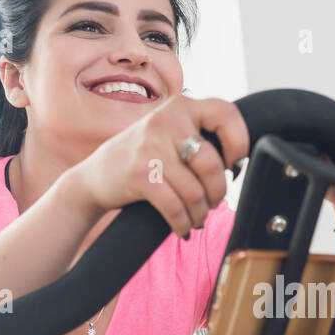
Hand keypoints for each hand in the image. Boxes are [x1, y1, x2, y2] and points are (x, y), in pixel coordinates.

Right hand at [72, 95, 249, 237]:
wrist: (95, 177)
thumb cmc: (143, 158)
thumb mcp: (169, 134)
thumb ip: (198, 136)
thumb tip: (237, 164)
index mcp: (180, 106)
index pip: (225, 112)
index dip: (239, 141)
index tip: (234, 163)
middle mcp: (165, 120)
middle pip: (212, 163)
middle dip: (218, 191)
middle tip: (213, 201)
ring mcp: (150, 147)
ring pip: (195, 191)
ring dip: (200, 212)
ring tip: (197, 217)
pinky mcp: (140, 175)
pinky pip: (175, 207)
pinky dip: (183, 223)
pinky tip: (183, 228)